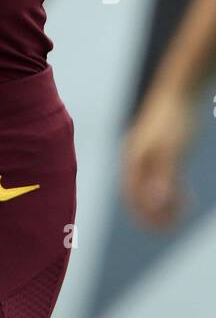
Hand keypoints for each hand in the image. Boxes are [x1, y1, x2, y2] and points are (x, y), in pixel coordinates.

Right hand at [120, 86, 196, 230]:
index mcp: (133, 160)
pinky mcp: (160, 150)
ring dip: (164, 205)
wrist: (181, 90)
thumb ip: (162, 177)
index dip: (146, 217)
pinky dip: (171, 192)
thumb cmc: (175, 119)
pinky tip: (186, 195)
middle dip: (155, 213)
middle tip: (176, 221)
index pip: (131, 198)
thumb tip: (154, 205)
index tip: (166, 228)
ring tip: (184, 208)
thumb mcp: (172, 151)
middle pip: (138, 196)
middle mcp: (135, 159)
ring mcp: (147, 154)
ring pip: (150, 189)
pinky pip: (160, 179)